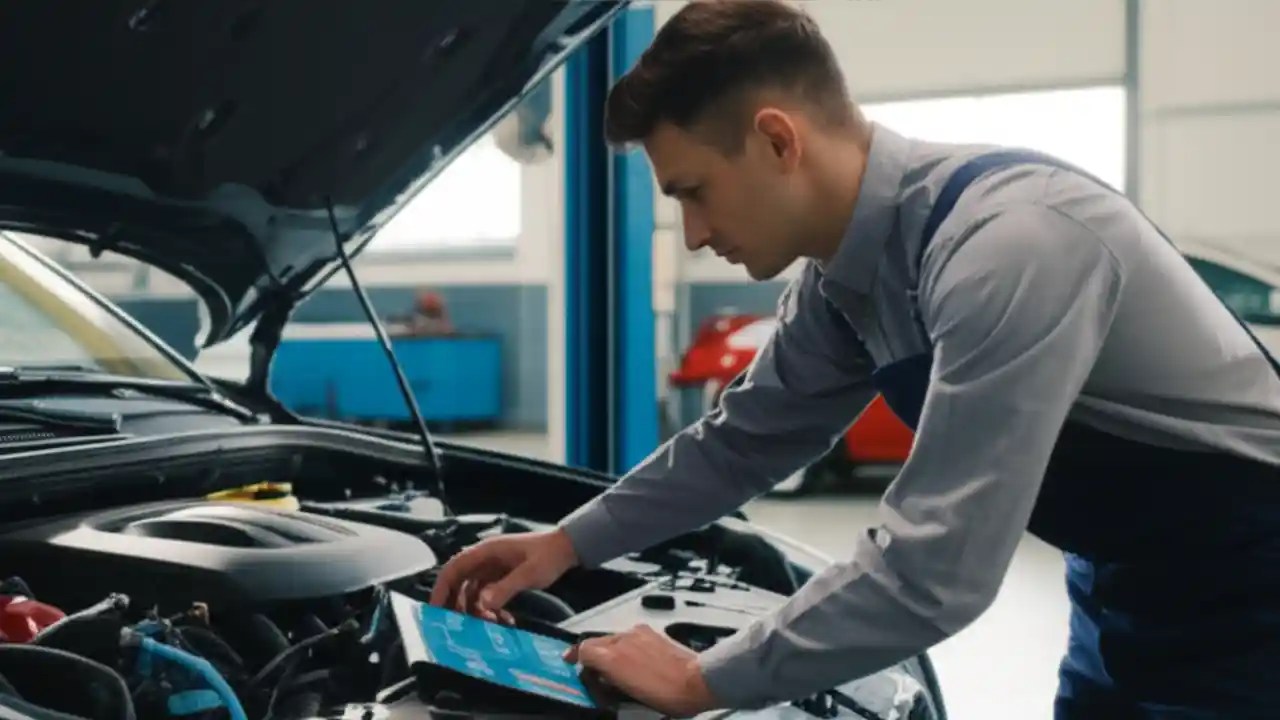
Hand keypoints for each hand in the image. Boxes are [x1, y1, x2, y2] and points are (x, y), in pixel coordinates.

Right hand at [428, 529, 578, 620]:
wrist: (567, 549)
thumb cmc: (549, 555)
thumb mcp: (529, 573)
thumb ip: (505, 588)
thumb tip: (482, 604)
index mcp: (486, 551)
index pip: (454, 568)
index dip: (441, 588)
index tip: (436, 610)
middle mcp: (484, 559)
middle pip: (459, 582)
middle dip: (458, 605)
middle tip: (459, 626)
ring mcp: (492, 569)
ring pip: (473, 592)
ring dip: (477, 610)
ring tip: (490, 624)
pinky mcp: (500, 578)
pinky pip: (487, 596)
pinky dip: (491, 609)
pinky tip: (504, 620)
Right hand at [565, 625, 717, 717]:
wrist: (697, 681)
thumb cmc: (667, 692)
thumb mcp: (628, 694)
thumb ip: (607, 678)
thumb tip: (596, 673)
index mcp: (613, 655)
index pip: (583, 648)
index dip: (576, 657)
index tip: (572, 663)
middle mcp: (624, 639)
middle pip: (597, 641)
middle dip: (593, 655)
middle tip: (593, 670)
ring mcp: (640, 634)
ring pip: (614, 639)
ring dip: (611, 651)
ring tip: (617, 670)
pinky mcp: (653, 634)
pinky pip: (631, 637)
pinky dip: (628, 648)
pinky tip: (636, 663)